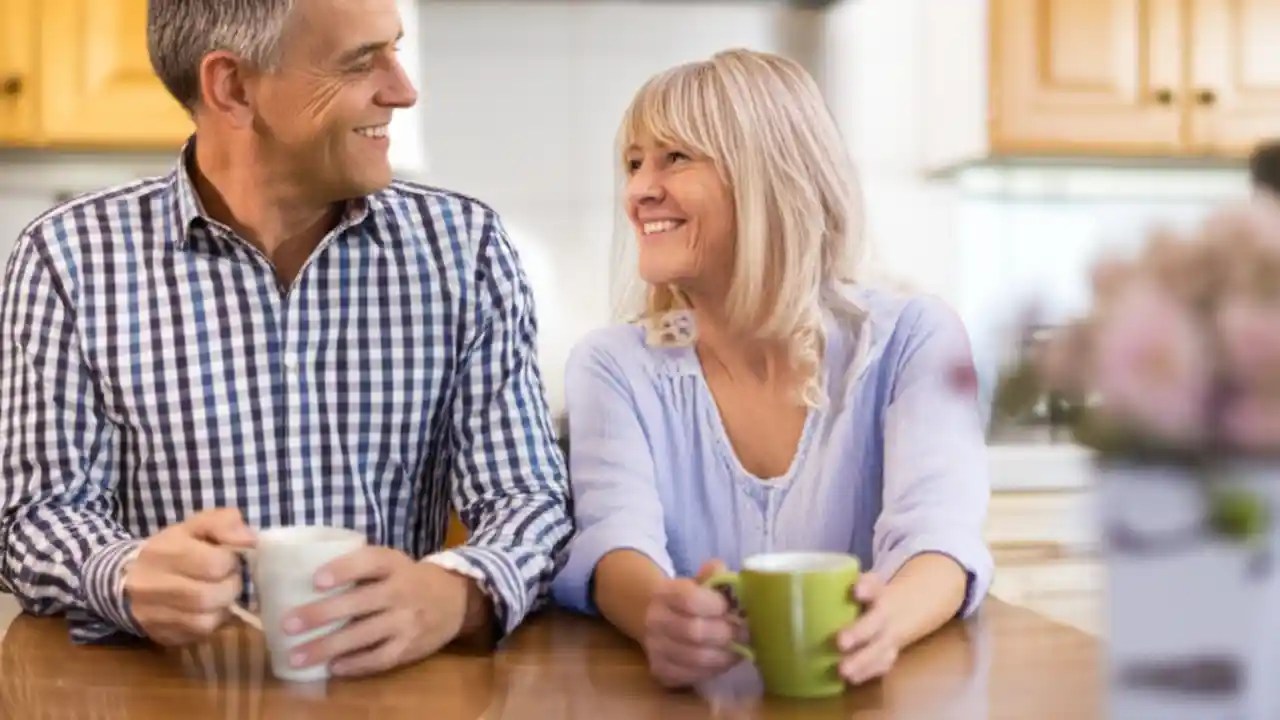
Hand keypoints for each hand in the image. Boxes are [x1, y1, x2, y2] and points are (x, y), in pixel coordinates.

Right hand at [124, 508, 255, 645]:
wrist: (127, 578)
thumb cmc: (172, 548)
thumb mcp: (197, 526)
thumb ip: (225, 523)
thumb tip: (250, 540)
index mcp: (164, 551)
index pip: (213, 564)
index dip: (231, 562)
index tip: (230, 559)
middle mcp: (152, 585)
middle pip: (208, 596)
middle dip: (230, 587)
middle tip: (229, 579)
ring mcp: (152, 614)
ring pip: (204, 621)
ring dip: (222, 607)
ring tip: (220, 594)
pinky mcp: (160, 635)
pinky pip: (196, 636)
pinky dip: (211, 623)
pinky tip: (209, 609)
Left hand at [283, 547, 479, 676]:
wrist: (454, 600)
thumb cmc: (408, 578)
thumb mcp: (391, 562)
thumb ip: (358, 567)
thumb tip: (301, 575)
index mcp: (395, 564)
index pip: (370, 562)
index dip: (343, 569)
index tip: (316, 580)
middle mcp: (402, 591)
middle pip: (361, 602)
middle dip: (322, 614)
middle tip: (288, 623)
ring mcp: (407, 621)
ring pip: (364, 636)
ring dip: (328, 647)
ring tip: (296, 656)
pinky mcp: (410, 647)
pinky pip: (379, 658)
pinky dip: (354, 664)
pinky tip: (331, 667)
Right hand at [642, 560, 744, 688]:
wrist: (661, 620)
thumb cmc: (690, 599)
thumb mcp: (701, 581)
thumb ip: (716, 575)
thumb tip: (734, 580)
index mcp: (664, 592)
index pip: (689, 599)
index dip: (716, 605)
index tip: (732, 608)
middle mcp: (654, 620)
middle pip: (694, 631)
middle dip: (726, 633)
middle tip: (746, 633)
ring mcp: (654, 648)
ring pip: (695, 658)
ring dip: (724, 655)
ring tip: (739, 649)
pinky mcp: (660, 671)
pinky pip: (692, 676)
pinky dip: (714, 670)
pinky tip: (724, 660)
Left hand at [836, 572, 900, 684]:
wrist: (901, 609)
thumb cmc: (863, 597)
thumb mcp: (853, 585)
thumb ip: (829, 586)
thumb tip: (789, 591)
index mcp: (874, 590)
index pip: (873, 585)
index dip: (866, 588)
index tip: (856, 591)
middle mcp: (884, 612)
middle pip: (875, 621)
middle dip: (859, 632)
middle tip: (841, 642)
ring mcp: (890, 635)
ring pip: (880, 648)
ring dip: (862, 660)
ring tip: (843, 671)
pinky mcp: (889, 653)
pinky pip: (882, 664)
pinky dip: (867, 672)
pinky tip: (851, 678)